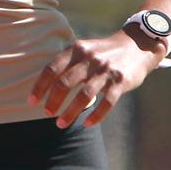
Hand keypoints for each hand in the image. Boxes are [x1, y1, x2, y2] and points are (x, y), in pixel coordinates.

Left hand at [29, 31, 161, 127]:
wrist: (138, 45)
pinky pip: (106, 102)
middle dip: (53, 101)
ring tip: (60, 124)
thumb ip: (67, 63)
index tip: (32, 102)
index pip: (52, 69)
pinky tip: (86, 124)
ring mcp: (106, 70)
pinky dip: (96, 115)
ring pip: (84, 96)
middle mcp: (90, 58)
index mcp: (77, 49)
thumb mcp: (84, 49)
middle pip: (65, 83)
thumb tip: (44, 86)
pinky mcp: (121, 81)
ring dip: (70, 112)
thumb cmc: (104, 53)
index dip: (40, 86)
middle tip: (47, 113)